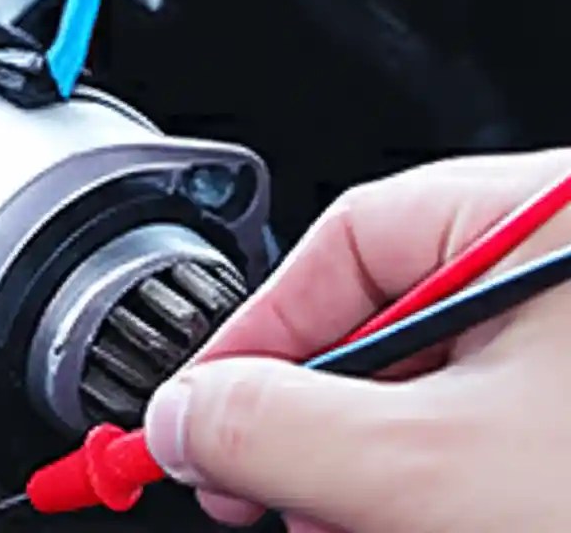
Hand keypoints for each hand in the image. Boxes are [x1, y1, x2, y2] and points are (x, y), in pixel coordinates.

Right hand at [143, 149, 570, 532]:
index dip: (256, 332)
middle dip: (311, 416)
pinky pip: (490, 419)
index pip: (348, 239)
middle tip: (257, 483)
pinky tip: (404, 514)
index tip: (203, 409)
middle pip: (384, 315)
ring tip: (336, 518)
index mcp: (547, 212)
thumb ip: (279, 430)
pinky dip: (432, 471)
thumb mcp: (431, 463)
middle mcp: (566, 257)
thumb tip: (183, 416)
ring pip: (437, 379)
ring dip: (363, 457)